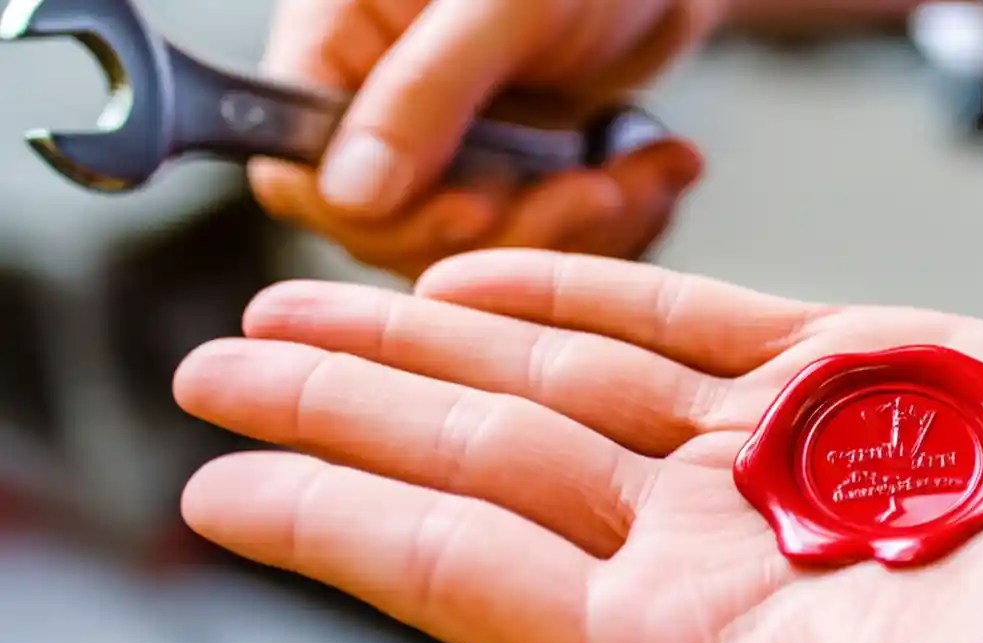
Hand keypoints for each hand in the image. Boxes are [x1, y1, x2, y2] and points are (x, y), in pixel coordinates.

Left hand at [173, 250, 982, 642]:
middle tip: (218, 362)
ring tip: (307, 310)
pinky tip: (493, 277)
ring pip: (558, 373)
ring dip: (431, 338)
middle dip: (343, 404)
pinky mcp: (854, 366)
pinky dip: (587, 284)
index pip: (465, 569)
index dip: (334, 519)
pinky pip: (686, 315)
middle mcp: (711, 542)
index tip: (220, 486)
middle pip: (481, 453)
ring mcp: (773, 446)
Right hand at [249, 0, 718, 276]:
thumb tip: (348, 193)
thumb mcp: (506, 5)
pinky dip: (608, 224)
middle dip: (507, 228)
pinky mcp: (515, 176)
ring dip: (573, 230)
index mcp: (340, 41)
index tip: (476, 208)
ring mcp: (450, 147)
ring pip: (474, 252)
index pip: (299, 170)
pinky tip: (657, 171)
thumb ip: (425, 91)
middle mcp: (382, 104)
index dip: (377, 216)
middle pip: (392, 232)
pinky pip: (538, 244)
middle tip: (595, 191)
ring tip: (645, 174)